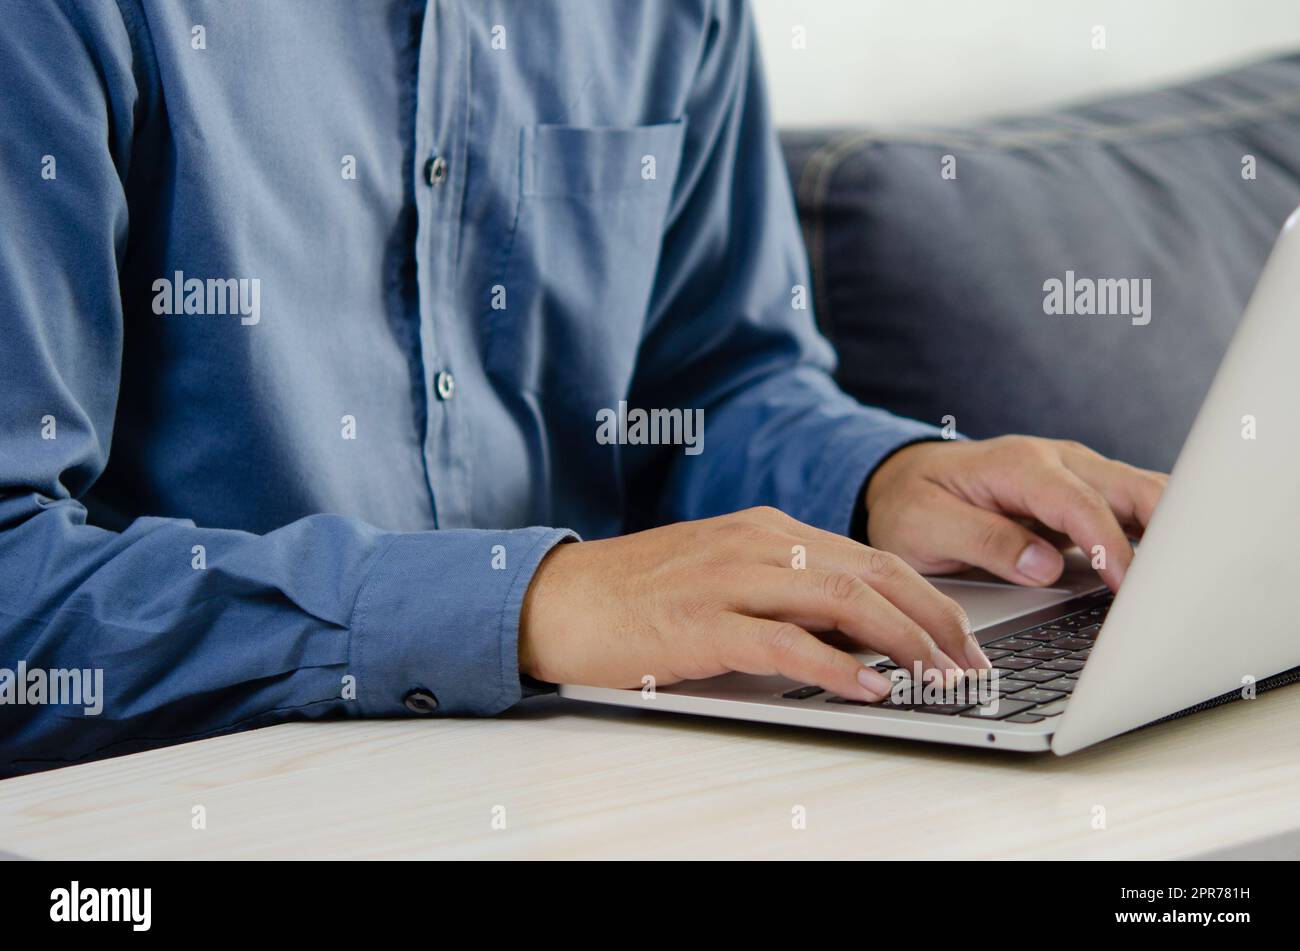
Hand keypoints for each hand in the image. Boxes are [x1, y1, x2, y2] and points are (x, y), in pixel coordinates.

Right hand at [519, 507, 987, 700]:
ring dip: (902, 642)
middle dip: (934, 621)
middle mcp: (756, 545)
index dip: (928, 599)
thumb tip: (857, 633)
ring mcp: (728, 580)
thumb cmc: (639, 594)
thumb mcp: (723, 575)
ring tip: (940, 678)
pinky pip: (783, 643)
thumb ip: (784, 592)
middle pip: (871, 574)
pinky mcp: (700, 623)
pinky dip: (835, 666)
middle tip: (970, 665)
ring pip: (839, 601)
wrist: (559, 597)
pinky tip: (869, 687)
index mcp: (766, 531)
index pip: (872, 558)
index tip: (963, 639)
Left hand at [865, 436, 1168, 591]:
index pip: (1079, 505)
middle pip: (1132, 488)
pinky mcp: (1085, 495)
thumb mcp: (924, 526)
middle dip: (1170, 529)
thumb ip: (983, 541)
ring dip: (1175, 530)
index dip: (1110, 546)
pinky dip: (1160, 535)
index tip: (1130, 586)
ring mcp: (1077, 476)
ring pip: (1144, 495)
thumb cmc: (911, 502)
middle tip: (1191, 580)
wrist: (903, 480)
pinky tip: (1176, 568)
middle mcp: (1056, 461)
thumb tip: (1046, 566)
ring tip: (1198, 577)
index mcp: (1017, 465)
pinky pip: (1133, 511)